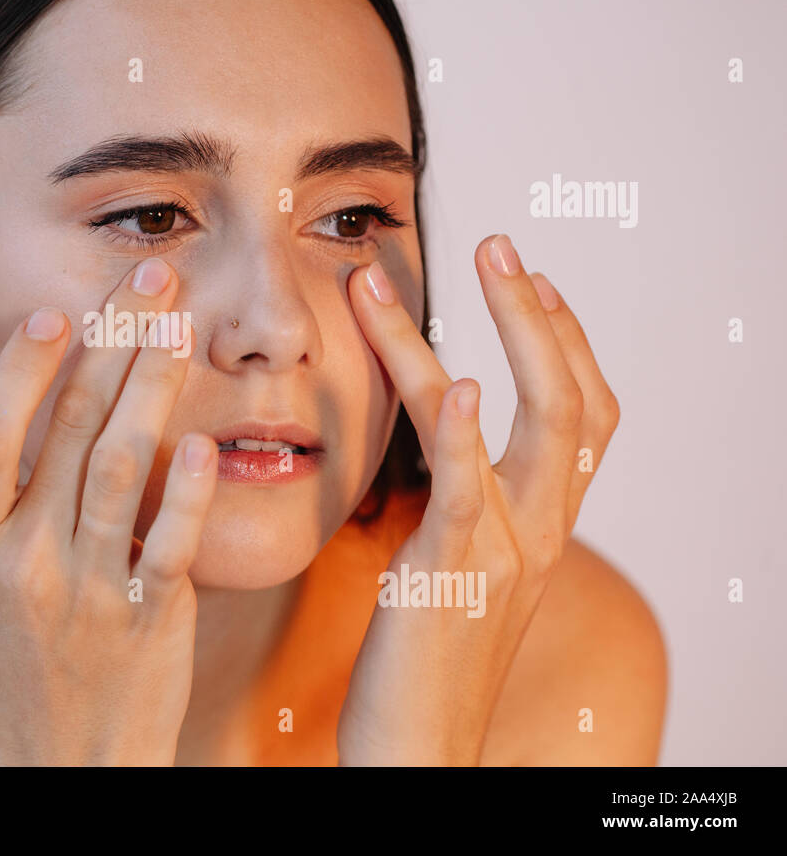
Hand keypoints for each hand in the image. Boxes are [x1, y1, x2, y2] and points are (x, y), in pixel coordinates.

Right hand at [0, 257, 216, 764]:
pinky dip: (183, 491)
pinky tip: (200, 438)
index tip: (54, 309)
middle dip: (110, 346)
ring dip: (150, 391)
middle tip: (150, 278)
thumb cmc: (4, 650)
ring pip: (118, 471)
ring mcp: (86, 591)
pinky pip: (167, 543)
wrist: (66, 758)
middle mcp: (22, 562)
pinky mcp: (146, 617)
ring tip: (179, 326)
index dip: (19, 371)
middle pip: (65, 434)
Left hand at [337, 234, 619, 764]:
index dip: (564, 341)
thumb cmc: (423, 661)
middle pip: (572, 400)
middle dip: (536, 314)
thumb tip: (445, 447)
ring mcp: (505, 549)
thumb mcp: (458, 568)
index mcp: (541, 525)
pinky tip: (462, 381)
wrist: (417, 751)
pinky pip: (471, 492)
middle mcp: (540, 530)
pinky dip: (468, 433)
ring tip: (419, 278)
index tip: (531, 280)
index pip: (580, 416)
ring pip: (520, 420)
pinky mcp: (452, 573)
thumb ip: (464, 507)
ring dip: (475, 336)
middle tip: (497, 245)